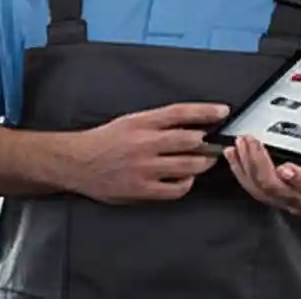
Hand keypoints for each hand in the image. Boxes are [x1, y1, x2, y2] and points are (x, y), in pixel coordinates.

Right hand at [66, 103, 228, 204]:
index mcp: (142, 122)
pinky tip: (186, 179)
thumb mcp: (130, 122)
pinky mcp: (141, 189)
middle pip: (190, 140)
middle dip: (209, 143)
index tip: (223, 111)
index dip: (205, 111)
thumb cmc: (105, 141)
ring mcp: (144, 168)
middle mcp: (145, 143)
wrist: (77, 162)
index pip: (180, 112)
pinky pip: (175, 189)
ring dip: (202, 164)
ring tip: (205, 161)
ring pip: (188, 166)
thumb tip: (191, 126)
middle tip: (216, 144)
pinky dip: (186, 184)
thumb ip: (157, 123)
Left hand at [224, 131, 300, 222]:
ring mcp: (287, 202)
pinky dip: (240, 173)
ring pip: (260, 190)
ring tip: (237, 145)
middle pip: (275, 188)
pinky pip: (254, 190)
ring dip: (245, 167)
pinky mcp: (275, 200)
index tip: (285, 168)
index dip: (297, 179)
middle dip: (258, 164)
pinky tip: (233, 157)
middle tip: (249, 141)